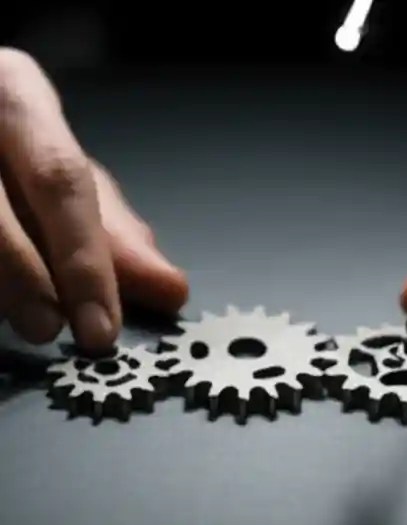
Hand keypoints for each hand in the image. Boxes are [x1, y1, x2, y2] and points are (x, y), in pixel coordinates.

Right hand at [0, 50, 186, 352]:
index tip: (103, 326)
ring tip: (26, 320)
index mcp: (14, 91)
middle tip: (54, 330)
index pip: (62, 180)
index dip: (84, 260)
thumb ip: (109, 228)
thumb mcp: (53, 164)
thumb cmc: (0, 136)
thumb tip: (170, 290)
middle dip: (30, 281)